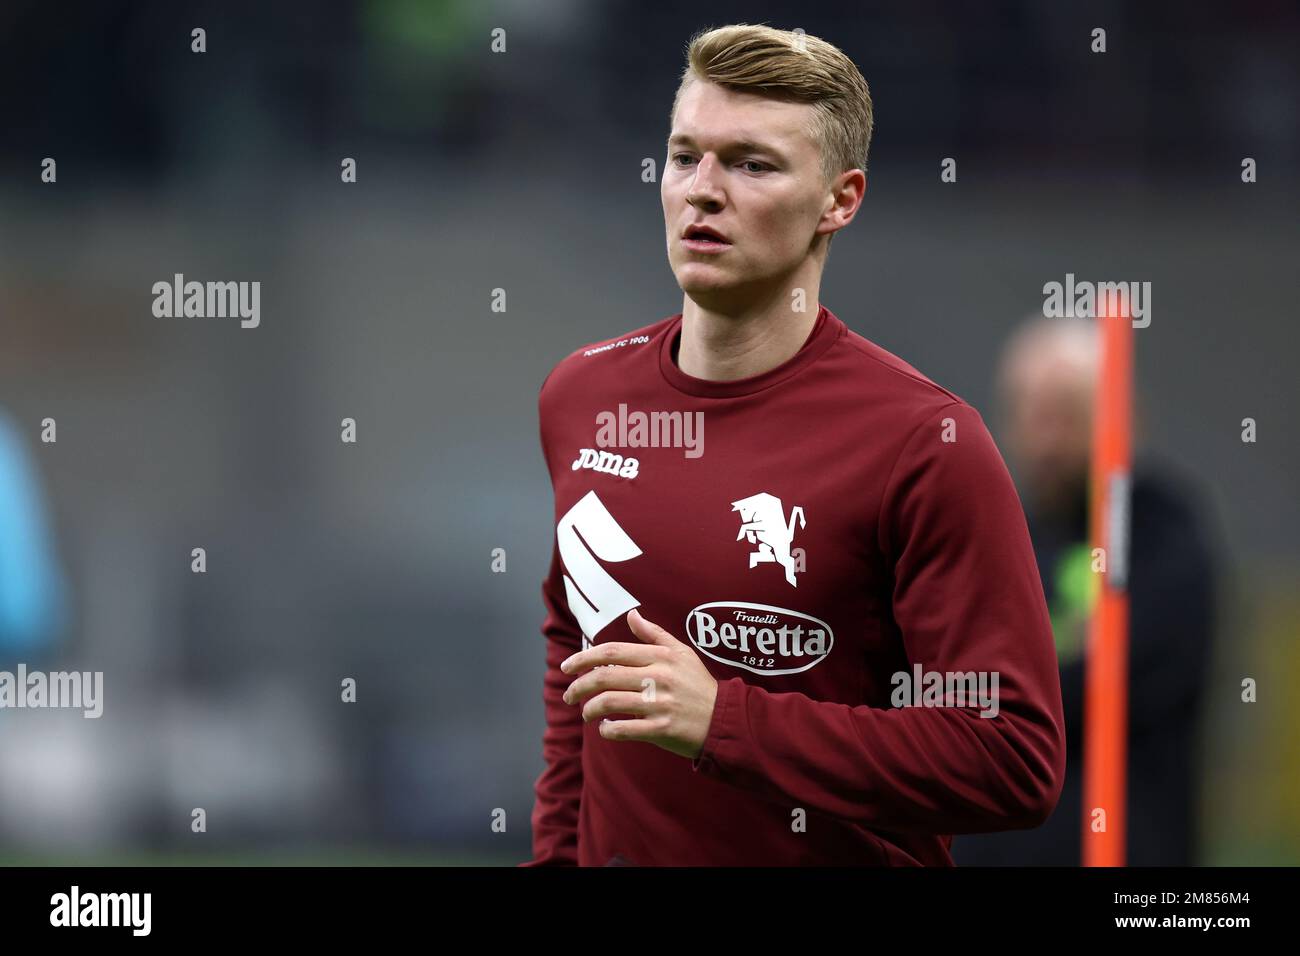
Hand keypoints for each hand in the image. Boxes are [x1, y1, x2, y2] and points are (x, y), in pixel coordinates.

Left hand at [560, 608, 718, 759]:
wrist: (726, 718)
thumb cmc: (699, 684)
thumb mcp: (682, 653)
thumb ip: (654, 634)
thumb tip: (632, 615)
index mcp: (661, 656)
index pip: (612, 652)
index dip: (584, 658)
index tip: (567, 667)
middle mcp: (658, 677)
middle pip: (605, 677)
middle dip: (579, 686)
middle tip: (569, 695)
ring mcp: (660, 704)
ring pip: (610, 703)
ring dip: (590, 709)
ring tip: (587, 713)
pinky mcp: (662, 729)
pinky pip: (625, 729)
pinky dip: (608, 730)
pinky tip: (605, 729)